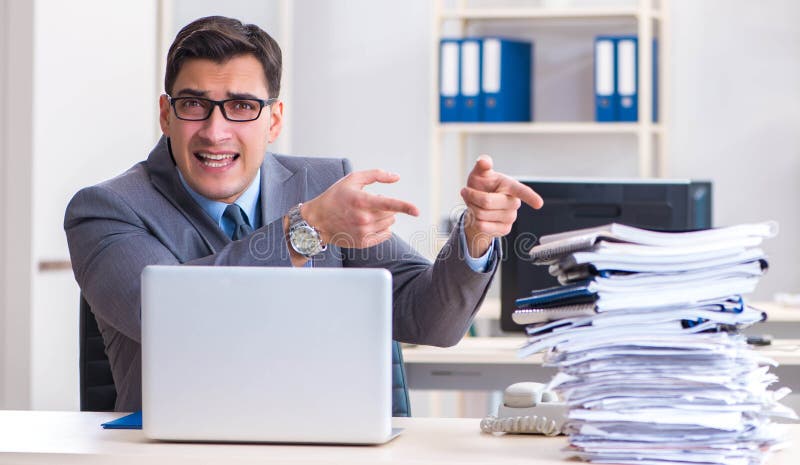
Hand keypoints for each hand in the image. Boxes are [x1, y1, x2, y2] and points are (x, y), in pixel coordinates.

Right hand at [301, 169, 418, 248]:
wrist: (317, 221)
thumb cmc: (335, 197)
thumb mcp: (353, 179)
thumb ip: (376, 175)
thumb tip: (396, 177)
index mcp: (361, 201)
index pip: (388, 204)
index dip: (405, 207)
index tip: (417, 211)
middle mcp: (363, 218)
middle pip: (391, 213)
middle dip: (387, 207)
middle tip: (370, 204)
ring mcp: (363, 232)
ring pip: (389, 224)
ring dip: (384, 217)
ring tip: (367, 213)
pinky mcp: (363, 242)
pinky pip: (385, 235)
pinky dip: (383, 229)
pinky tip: (370, 224)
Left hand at [460, 155, 543, 257]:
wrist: (477, 205)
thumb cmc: (481, 186)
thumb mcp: (479, 173)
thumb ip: (482, 165)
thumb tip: (484, 161)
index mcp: (511, 186)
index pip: (522, 191)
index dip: (530, 197)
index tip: (538, 203)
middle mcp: (514, 202)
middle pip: (487, 202)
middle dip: (472, 197)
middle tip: (468, 193)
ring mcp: (511, 217)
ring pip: (482, 215)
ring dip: (471, 208)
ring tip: (474, 203)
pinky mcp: (504, 230)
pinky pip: (482, 226)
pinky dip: (474, 221)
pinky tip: (477, 216)